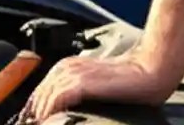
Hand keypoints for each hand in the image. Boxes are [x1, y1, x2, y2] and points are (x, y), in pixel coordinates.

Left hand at [21, 54, 175, 122]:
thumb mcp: (93, 84)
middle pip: (38, 96)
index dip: (36, 109)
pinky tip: (55, 120)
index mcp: (67, 66)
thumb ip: (74, 92)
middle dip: (36, 114)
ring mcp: (73, 74)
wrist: (147, 71)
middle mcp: (66, 67)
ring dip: (42, 115)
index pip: (40, 91)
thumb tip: (58, 111)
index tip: (37, 122)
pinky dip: (51, 112)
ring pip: (44, 99)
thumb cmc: (127, 81)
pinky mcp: (81, 83)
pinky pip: (56, 100)